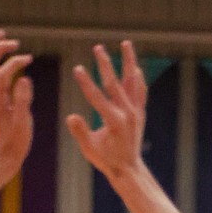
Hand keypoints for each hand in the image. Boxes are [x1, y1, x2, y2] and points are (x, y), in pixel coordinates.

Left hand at [0, 30, 33, 165]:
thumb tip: (24, 78)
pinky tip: (4, 59)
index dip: (15, 62)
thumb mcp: (23, 122)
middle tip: (15, 42)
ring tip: (3, 38)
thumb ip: (22, 100)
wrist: (4, 155)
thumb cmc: (16, 141)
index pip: (1, 72)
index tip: (30, 59)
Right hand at [66, 40, 147, 177]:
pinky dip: (138, 79)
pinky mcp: (140, 113)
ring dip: (129, 61)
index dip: (86, 83)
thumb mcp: (89, 149)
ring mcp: (136, 112)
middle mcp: (128, 113)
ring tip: (126, 43)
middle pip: (115, 83)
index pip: (97, 97)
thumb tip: (71, 117)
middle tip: (97, 47)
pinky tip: (136, 68)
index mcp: (114, 121)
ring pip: (132, 81)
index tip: (77, 68)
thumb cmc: (106, 160)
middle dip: (105, 64)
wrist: (129, 169)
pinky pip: (140, 91)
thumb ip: (81, 132)